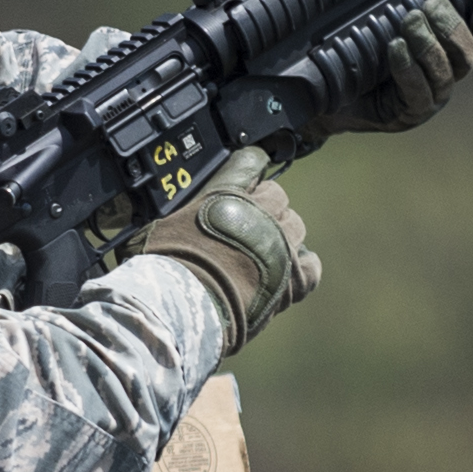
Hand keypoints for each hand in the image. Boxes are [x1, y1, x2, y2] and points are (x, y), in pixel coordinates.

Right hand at [131, 148, 318, 351]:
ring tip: (264, 251)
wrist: (183, 308)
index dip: (250, 169)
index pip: (251, 163)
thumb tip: (163, 215)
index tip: (249, 176)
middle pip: (277, 197)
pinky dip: (301, 267)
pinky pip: (311, 264)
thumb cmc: (163, 269)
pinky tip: (286, 272)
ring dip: (282, 234)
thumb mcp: (161, 226)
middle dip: (265, 207)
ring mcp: (281, 245)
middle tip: (248, 225)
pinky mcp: (293, 278)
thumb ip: (179, 213)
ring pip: (296, 227)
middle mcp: (260, 214)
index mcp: (227, 193)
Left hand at [346, 0, 472, 132]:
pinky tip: (396, 48)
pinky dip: (409, 68)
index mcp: (447, 52)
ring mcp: (428, 99)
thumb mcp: (382, 21)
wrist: (327, 91)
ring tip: (409, 22)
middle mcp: (444, 76)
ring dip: (429, 44)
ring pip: (445, 73)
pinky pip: (418, 93)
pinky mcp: (407, 114)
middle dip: (451, 27)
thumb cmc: (357, 51)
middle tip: (429, 5)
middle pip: (468, 55)